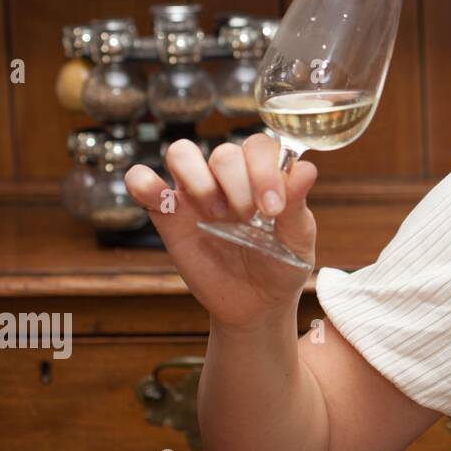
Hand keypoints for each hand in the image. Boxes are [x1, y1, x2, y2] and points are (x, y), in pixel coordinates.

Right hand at [125, 134, 317, 330]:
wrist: (256, 304)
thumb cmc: (282, 265)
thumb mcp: (297, 240)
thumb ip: (297, 205)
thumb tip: (307, 169)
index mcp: (264, 175)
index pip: (259, 146)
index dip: (265, 170)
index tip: (273, 208)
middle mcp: (229, 177)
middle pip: (224, 153)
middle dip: (238, 184)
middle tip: (248, 218)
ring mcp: (196, 193)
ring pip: (181, 153)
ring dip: (199, 180)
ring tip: (216, 215)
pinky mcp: (168, 214)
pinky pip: (143, 183)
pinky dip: (144, 182)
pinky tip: (161, 200)